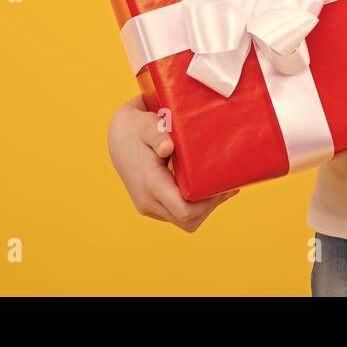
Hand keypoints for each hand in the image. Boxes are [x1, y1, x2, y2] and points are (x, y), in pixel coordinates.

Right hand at [107, 94, 238, 232]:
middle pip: (188, 220)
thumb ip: (157, 134)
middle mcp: (147, 201)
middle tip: (228, 185)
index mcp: (150, 184)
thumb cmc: (136, 128)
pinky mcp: (152, 205)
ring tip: (221, 186)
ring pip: (185, 221)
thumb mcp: (146, 125)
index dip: (208, 203)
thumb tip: (167, 147)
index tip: (223, 185)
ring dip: (204, 208)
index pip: (184, 210)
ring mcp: (148, 206)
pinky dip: (195, 205)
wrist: (117, 137)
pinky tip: (206, 187)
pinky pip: (178, 214)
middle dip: (211, 206)